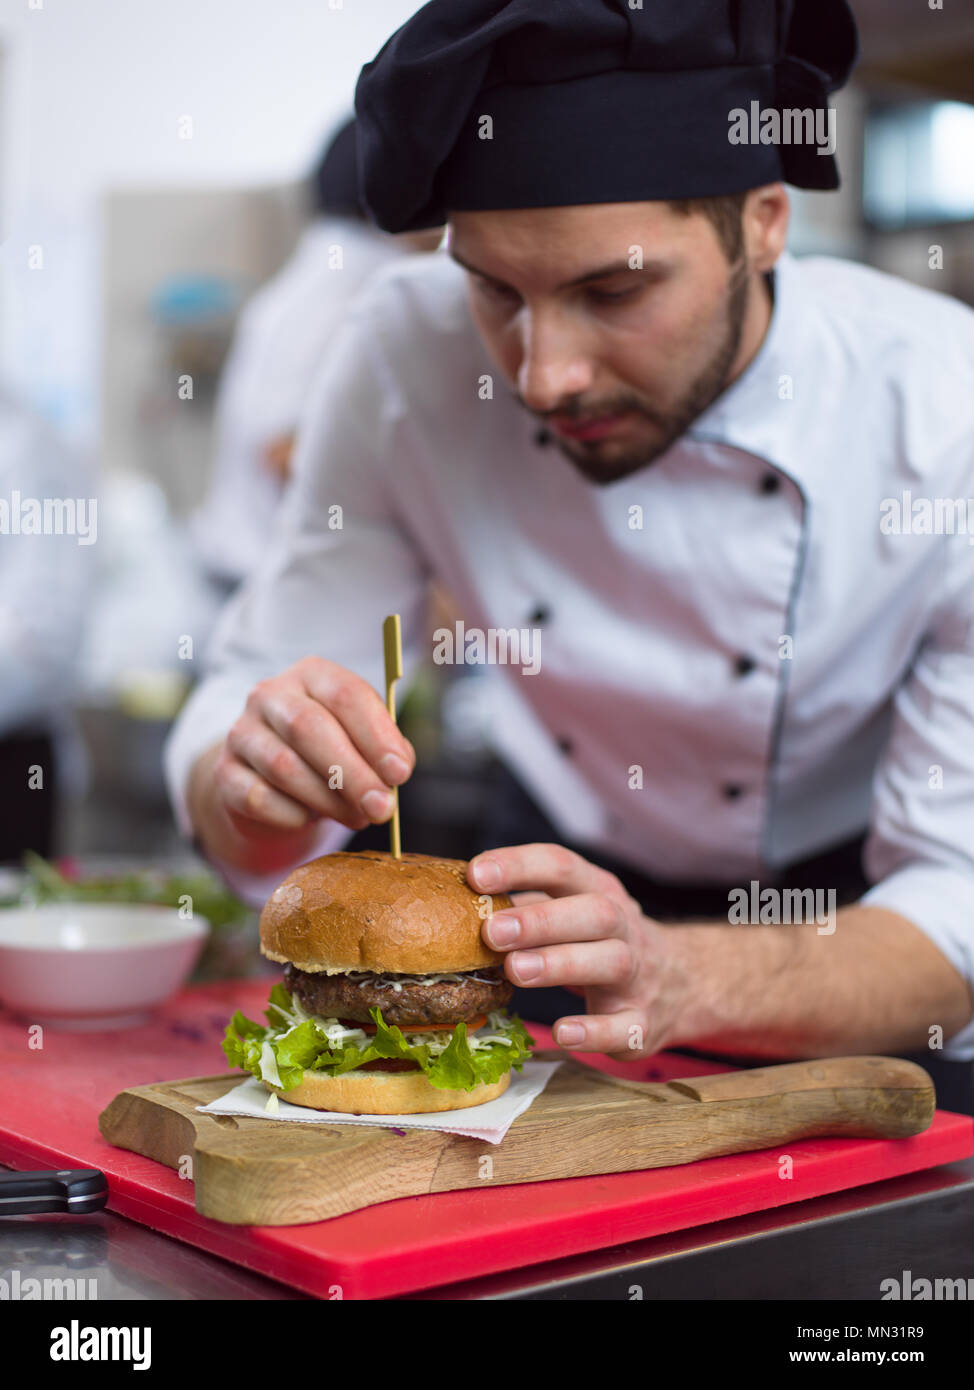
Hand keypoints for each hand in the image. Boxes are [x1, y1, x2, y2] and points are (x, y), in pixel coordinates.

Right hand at [212, 656, 414, 836]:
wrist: (269, 777)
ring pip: (284, 766)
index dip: (376, 736)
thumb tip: (395, 771)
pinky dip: (291, 815)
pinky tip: (309, 819)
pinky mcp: (225, 772)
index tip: (400, 773)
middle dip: (352, 773)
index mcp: (312, 675)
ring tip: (357, 818)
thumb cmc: (329, 752)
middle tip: (381, 807)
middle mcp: (271, 695)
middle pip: (309, 728)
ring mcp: (241, 732)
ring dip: (328, 800)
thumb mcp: (362, 739)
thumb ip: (385, 748)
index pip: (345, 694)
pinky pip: (258, 798)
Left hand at [468, 843, 690, 1060]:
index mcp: (596, 890)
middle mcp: (623, 926)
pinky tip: (562, 1032)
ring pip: (611, 961)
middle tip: (492, 932)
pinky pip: (624, 1026)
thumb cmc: (598, 940)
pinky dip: (594, 1031)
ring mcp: (638, 975)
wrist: (680, 982)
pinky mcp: (642, 1023)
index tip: (476, 875)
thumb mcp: (569, 910)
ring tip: (516, 970)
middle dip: (541, 920)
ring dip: (561, 964)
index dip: (518, 866)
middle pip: (593, 912)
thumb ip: (522, 905)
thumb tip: (456, 901)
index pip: (560, 865)